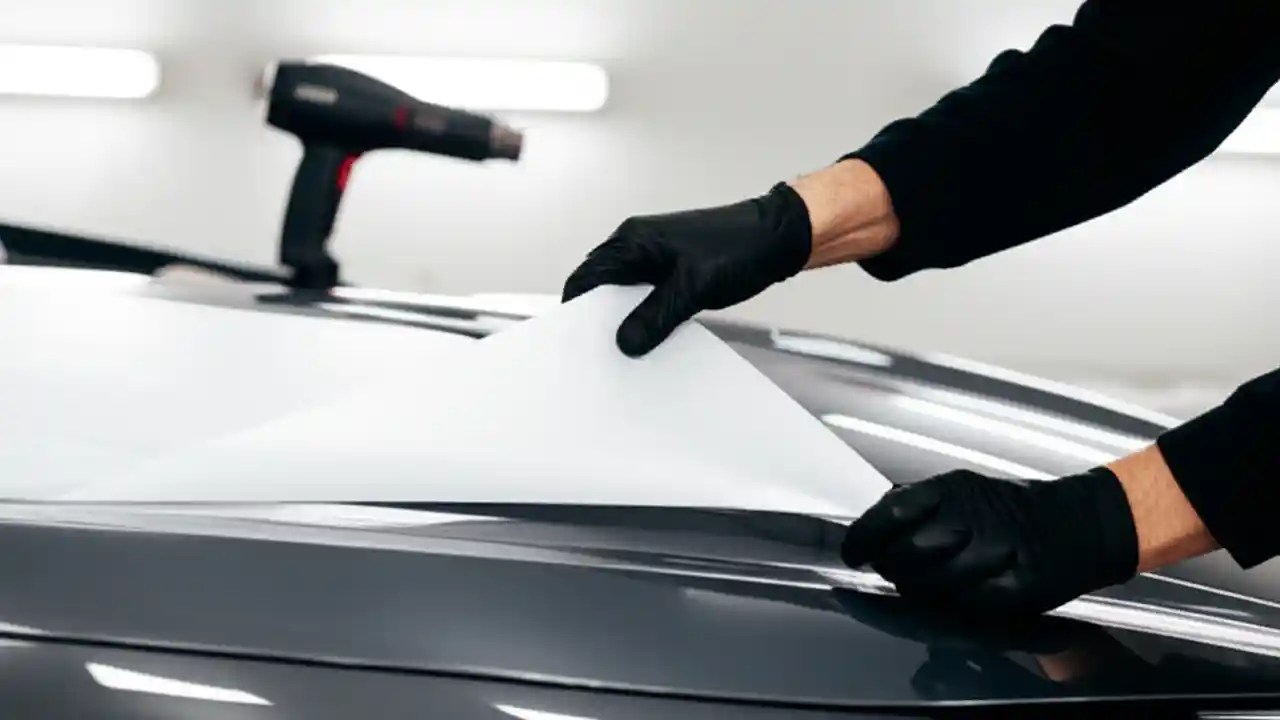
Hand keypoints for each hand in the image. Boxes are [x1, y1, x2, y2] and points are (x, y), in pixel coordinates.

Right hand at [562, 184, 811, 356]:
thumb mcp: (692, 288)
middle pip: (601, 287)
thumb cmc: (738, 249)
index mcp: (632, 241)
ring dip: (623, 319)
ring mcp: (654, 257)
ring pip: (624, 294)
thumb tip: (624, 343)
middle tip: (598, 353)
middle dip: (597, 319)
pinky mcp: (671, 269)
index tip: (572, 342)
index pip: (586, 277)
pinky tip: (649, 338)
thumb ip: (655, 317)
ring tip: (623, 351)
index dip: (575, 309)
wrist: (778, 237)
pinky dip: (643, 316)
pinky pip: (645, 295)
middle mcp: (637, 245)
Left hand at [841, 468, 1138, 614]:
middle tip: (891, 570)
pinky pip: (969, 606)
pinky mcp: (1020, 585)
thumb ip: (915, 506)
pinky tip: (961, 595)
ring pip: (933, 586)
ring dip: (920, 591)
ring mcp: (999, 552)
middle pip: (906, 554)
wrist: (1079, 524)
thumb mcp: (962, 492)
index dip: (864, 537)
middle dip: (891, 568)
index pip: (892, 513)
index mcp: (954, 489)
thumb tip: (869, 529)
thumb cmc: (1012, 510)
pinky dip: (957, 606)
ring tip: (928, 583)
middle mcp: (974, 516)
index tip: (851, 552)